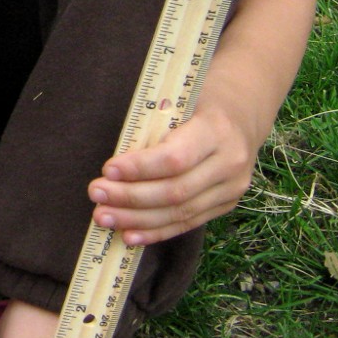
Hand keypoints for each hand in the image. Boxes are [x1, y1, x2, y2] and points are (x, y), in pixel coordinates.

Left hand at [87, 102, 259, 245]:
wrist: (240, 117)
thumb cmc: (197, 105)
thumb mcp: (179, 102)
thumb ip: (152, 126)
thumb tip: (114, 163)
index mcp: (216, 130)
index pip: (175, 158)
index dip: (139, 168)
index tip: (107, 170)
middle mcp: (229, 163)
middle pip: (175, 191)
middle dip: (130, 197)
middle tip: (96, 194)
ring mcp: (231, 189)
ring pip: (180, 212)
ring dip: (137, 219)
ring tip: (104, 217)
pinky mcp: (226, 205)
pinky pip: (188, 223)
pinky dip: (156, 231)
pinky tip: (129, 236)